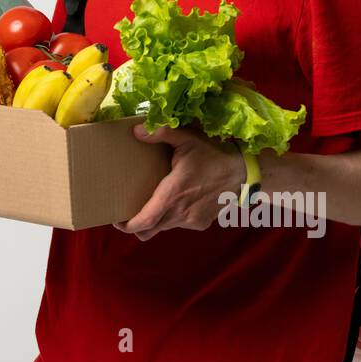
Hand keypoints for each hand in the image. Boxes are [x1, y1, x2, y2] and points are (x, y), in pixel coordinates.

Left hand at [114, 123, 244, 240]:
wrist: (243, 172)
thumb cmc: (213, 154)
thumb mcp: (187, 138)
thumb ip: (160, 133)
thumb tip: (136, 131)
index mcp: (172, 194)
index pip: (144, 221)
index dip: (127, 225)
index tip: (116, 219)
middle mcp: (180, 212)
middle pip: (149, 230)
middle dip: (135, 226)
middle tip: (126, 213)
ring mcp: (191, 220)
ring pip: (163, 228)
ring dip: (154, 220)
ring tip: (150, 203)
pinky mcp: (201, 223)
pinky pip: (179, 224)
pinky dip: (172, 217)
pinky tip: (176, 201)